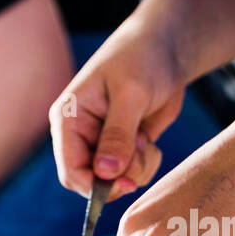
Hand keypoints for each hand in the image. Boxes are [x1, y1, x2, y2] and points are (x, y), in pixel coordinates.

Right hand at [49, 0, 188, 201]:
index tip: (126, 183)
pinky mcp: (124, 147)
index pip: (71, 171)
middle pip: (93, 182)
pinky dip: (147, 163)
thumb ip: (118, 135)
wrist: (166, 48)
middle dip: (121, 176)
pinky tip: (149, 138)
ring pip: (116, 181)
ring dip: (138, 167)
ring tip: (145, 136)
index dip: (95, 186)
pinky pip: (133, 174)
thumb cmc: (141, 59)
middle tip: (143, 151)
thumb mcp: (131, 94)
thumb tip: (104, 173)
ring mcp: (102, 144)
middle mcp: (80, 136)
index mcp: (68, 120)